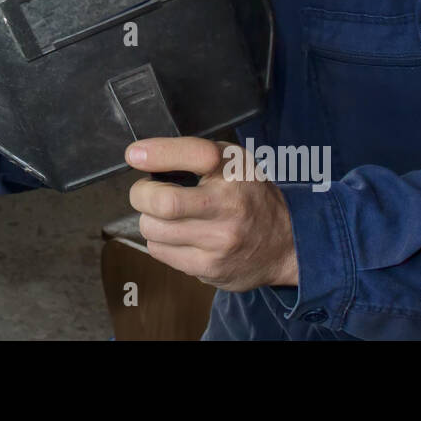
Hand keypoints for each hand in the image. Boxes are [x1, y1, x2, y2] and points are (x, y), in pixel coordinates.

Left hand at [126, 136, 297, 291]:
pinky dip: (160, 241)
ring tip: (165, 215)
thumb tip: (140, 155)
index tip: (135, 155)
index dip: (158, 153)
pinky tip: (178, 235)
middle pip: (163, 201)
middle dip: (141, 194)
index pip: (195, 154)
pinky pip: (161, 252)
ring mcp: (220, 241)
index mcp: (235, 172)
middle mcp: (230, 206)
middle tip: (145, 191)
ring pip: (154, 229)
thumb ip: (192, 152)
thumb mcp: (232, 162)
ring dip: (149, 219)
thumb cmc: (250, 196)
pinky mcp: (210, 268)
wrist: (286, 244)